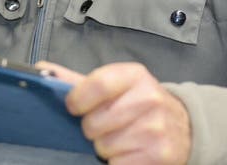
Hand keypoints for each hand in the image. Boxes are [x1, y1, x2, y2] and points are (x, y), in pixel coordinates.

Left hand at [37, 60, 190, 164]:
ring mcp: (156, 129)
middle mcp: (149, 99)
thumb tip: (40, 70)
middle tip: (103, 126)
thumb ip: (77, 80)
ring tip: (118, 139)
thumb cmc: (139, 103)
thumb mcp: (115, 84)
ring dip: (105, 147)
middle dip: (92, 128)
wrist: (185, 126)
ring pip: (104, 146)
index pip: (96, 85)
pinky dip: (117, 162)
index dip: (77, 100)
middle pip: (95, 122)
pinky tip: (128, 152)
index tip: (73, 108)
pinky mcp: (159, 156)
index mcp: (134, 75)